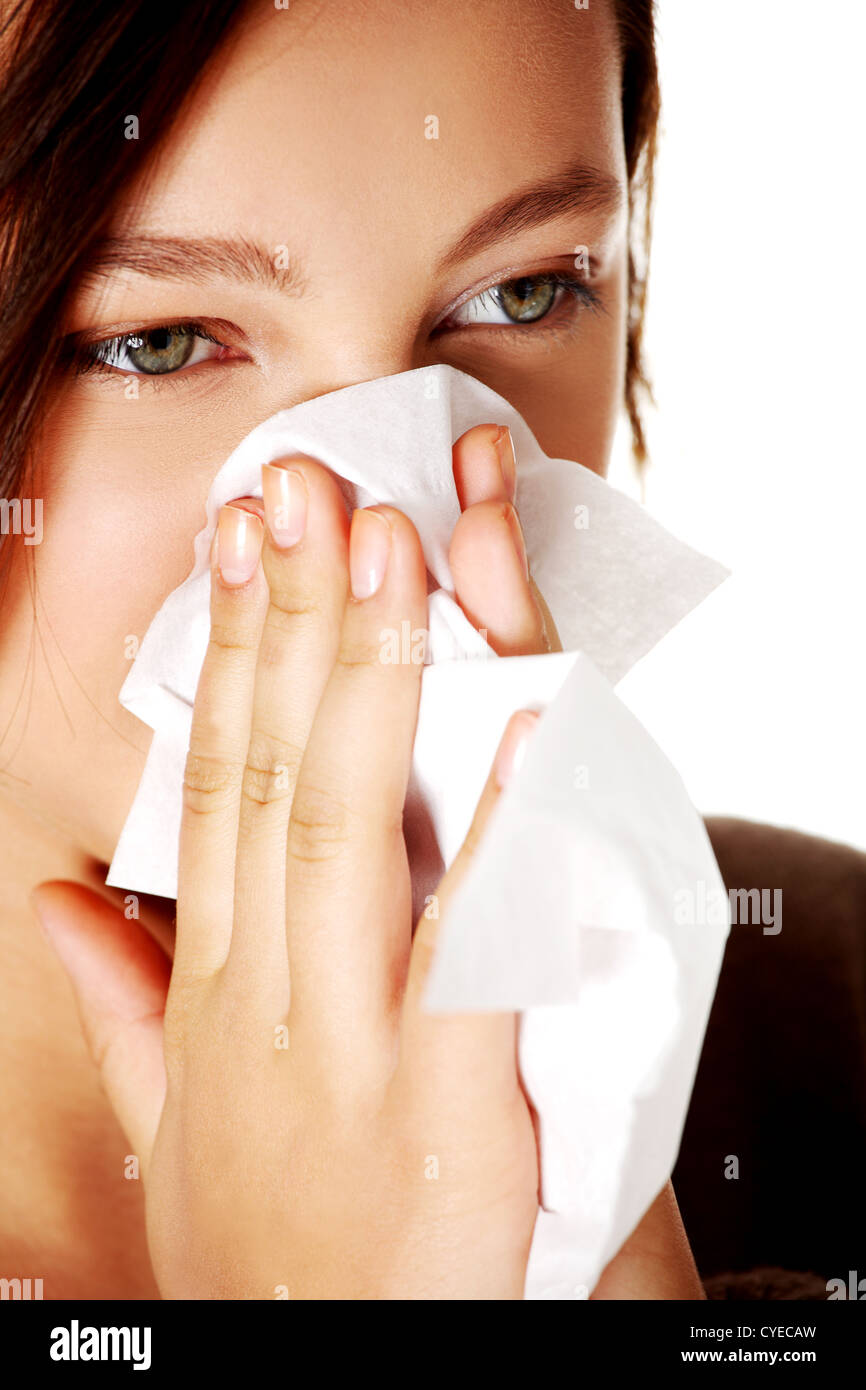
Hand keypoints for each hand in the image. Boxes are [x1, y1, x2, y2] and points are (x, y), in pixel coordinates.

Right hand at [33, 422, 699, 1299]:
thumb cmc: (275, 1256)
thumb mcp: (168, 1129)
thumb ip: (122, 1007)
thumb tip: (67, 895)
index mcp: (212, 994)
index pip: (216, 786)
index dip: (234, 654)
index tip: (248, 539)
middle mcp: (268, 1002)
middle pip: (276, 777)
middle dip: (294, 618)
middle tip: (309, 481)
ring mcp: (351, 1049)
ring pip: (349, 832)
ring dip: (372, 677)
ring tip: (388, 544)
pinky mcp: (445, 1105)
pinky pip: (475, 948)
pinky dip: (498, 832)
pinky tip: (521, 725)